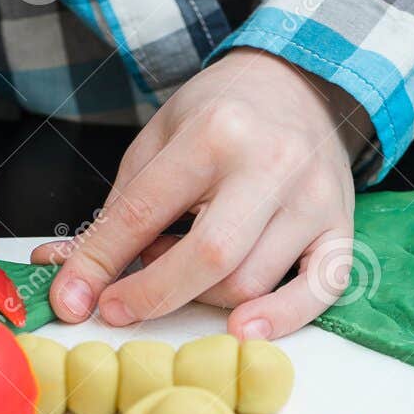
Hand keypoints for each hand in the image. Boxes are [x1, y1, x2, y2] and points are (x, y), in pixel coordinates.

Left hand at [32, 48, 371, 338]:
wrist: (300, 85)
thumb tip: (73, 279)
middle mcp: (273, 163)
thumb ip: (120, 211)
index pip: (147, 212)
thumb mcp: (160, 141)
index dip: (102, 263)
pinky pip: (321, 290)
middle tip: (118, 308)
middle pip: (210, 257)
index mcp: (217, 131)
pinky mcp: (342, 227)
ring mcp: (314, 198)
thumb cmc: (222, 116)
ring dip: (203, 296)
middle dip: (153, 294)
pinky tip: (245, 328)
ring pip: (251, 283)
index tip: (72, 298)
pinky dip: (282, 318)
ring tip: (186, 269)